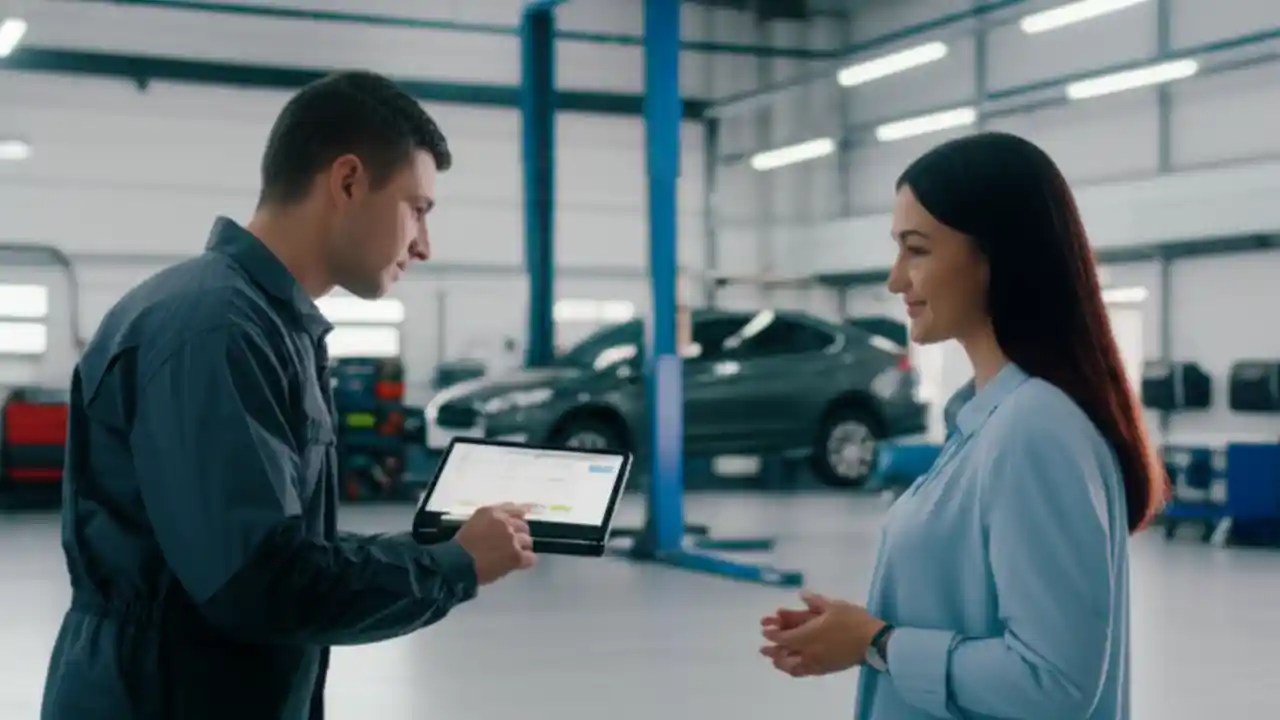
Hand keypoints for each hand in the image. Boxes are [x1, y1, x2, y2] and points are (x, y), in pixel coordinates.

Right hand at [454, 503, 537, 584]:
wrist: (456, 564)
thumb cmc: (461, 546)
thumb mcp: (474, 522)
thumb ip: (491, 518)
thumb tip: (507, 520)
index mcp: (493, 513)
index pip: (516, 509)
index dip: (519, 519)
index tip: (517, 526)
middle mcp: (505, 523)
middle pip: (524, 526)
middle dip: (519, 535)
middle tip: (509, 545)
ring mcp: (512, 539)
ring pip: (528, 541)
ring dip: (521, 548)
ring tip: (510, 556)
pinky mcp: (516, 556)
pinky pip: (531, 558)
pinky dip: (526, 561)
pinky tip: (517, 564)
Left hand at [759, 591, 885, 677]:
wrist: (873, 642)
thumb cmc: (853, 621)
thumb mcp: (833, 606)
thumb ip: (814, 601)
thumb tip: (801, 595)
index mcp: (807, 635)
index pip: (784, 637)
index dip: (773, 634)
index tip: (764, 630)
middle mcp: (808, 652)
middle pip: (784, 654)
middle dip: (772, 651)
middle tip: (762, 649)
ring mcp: (816, 662)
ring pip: (793, 666)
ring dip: (781, 663)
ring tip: (774, 661)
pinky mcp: (826, 669)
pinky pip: (805, 673)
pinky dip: (795, 670)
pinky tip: (793, 668)